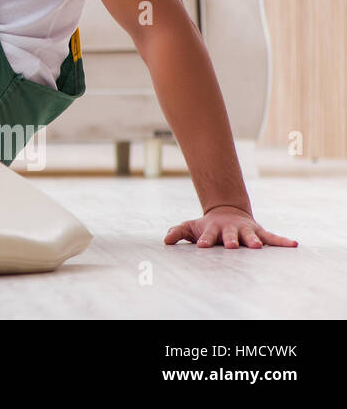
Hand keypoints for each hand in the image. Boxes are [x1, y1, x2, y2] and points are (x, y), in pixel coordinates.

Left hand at [164, 204, 297, 248]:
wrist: (226, 212)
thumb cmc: (207, 225)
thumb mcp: (190, 227)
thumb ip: (178, 232)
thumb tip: (165, 240)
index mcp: (213, 229)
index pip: (207, 236)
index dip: (204, 240)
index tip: (201, 245)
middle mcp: (231, 229)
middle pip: (230, 235)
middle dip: (231, 240)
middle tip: (231, 246)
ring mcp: (246, 230)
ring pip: (251, 235)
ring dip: (254, 240)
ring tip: (258, 246)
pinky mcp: (259, 232)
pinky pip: (272, 237)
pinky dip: (282, 241)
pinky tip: (294, 245)